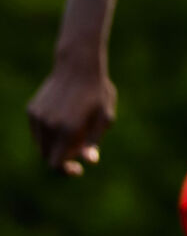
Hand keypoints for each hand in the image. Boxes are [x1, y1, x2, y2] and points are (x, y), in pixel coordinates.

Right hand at [27, 61, 115, 175]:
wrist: (78, 66)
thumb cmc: (97, 92)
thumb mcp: (105, 116)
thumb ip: (94, 141)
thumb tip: (90, 161)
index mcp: (67, 130)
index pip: (56, 164)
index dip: (66, 170)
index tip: (77, 169)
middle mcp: (48, 125)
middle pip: (47, 156)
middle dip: (62, 157)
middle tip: (80, 148)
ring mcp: (37, 117)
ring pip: (41, 144)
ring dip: (54, 145)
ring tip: (74, 131)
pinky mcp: (32, 110)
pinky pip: (37, 130)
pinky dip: (48, 132)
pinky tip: (64, 119)